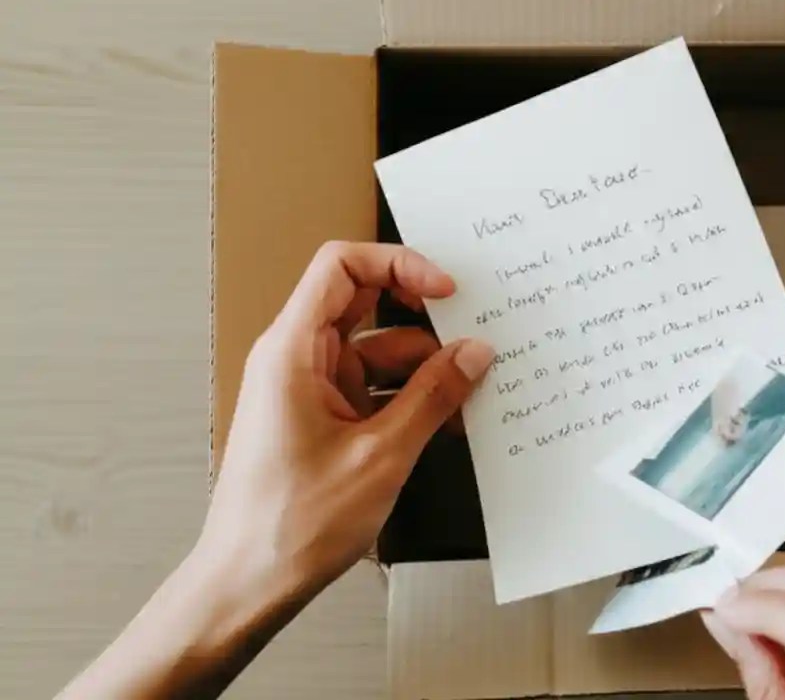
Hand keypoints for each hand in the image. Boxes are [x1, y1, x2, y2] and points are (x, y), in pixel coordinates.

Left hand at [201, 241, 493, 593]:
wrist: (248, 584)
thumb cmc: (289, 525)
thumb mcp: (382, 455)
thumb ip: (433, 397)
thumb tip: (473, 355)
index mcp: (292, 351)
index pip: (342, 266)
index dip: (399, 264)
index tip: (446, 290)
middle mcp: (296, 360)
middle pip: (366, 307)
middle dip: (423, 322)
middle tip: (471, 340)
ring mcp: (308, 390)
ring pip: (378, 353)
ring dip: (424, 372)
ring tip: (468, 398)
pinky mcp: (321, 419)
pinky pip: (373, 390)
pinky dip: (408, 401)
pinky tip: (445, 423)